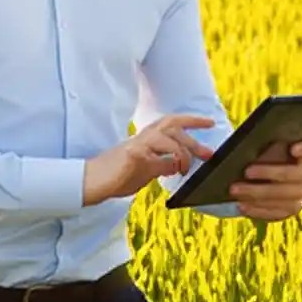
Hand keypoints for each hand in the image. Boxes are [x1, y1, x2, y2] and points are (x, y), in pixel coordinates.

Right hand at [82, 114, 215, 205]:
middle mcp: (143, 137)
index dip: (192, 120)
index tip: (210, 122)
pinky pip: (158, 155)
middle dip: (194, 139)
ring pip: (169, 136)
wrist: (91, 181)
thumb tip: (178, 166)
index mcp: (146, 138)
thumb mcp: (145, 170)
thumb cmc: (115, 176)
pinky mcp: (134, 155)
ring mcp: (138, 145)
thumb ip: (161, 165)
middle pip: (173, 126)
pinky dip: (169, 162)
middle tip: (209, 153)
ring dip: (183, 151)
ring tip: (187, 167)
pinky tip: (171, 170)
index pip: (172, 122)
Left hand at [229, 139, 301, 220]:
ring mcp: (301, 194)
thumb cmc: (260, 152)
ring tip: (236, 191)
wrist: (255, 173)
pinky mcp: (290, 209)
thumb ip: (263, 142)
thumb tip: (249, 146)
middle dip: (270, 173)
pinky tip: (242, 205)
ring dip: (259, 194)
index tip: (294, 148)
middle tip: (247, 172)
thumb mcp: (262, 144)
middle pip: (297, 176)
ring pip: (288, 198)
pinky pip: (278, 212)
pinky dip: (258, 209)